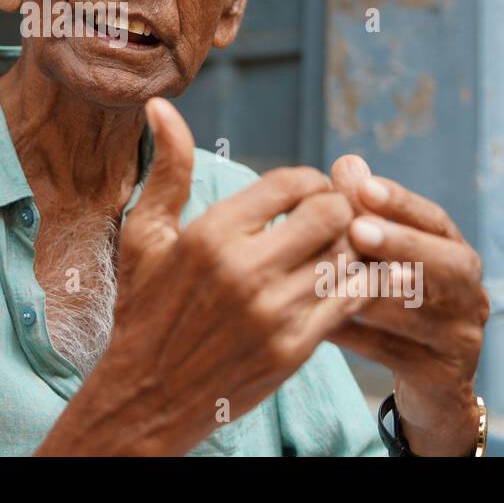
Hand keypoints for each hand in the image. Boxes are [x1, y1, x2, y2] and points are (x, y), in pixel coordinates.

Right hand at [37, 99, 369, 455]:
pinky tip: (347, 284)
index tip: (305, 195)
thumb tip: (161, 106)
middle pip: (333, 213)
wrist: (145, 396)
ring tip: (334, 253)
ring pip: (350, 255)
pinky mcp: (294, 349)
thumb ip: (167, 170)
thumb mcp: (144, 235)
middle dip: (338, 210)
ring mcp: (273, 311)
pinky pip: (352, 301)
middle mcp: (244, 269)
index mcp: (211, 233)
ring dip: (350, 249)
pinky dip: (360, 286)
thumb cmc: (143, 308)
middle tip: (328, 222)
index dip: (310, 182)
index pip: (294, 181)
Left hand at [328, 154, 488, 455]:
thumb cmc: (396, 299)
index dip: (402, 204)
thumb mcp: (387, 255)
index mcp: (456, 255)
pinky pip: (392, 352)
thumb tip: (347, 163)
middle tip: (358, 229)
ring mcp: (461, 338)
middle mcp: (469, 294)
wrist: (428, 380)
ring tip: (327, 273)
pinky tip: (318, 319)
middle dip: (403, 244)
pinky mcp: (441, 377)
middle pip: (448, 265)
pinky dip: (354, 333)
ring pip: (419, 312)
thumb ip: (368, 212)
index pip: (436, 222)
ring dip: (370, 291)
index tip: (364, 187)